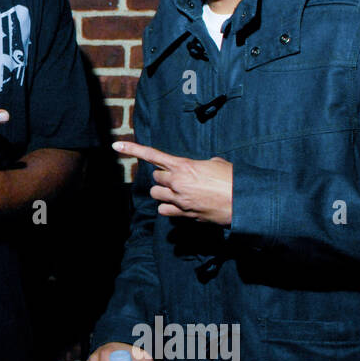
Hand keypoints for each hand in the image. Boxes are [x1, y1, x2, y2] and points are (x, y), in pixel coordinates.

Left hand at [113, 140, 232, 225]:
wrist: (244, 202)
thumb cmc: (234, 180)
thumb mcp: (217, 164)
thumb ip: (203, 164)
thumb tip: (205, 167)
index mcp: (184, 165)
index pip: (153, 155)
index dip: (132, 149)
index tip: (116, 146)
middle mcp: (177, 181)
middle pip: (156, 177)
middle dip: (164, 178)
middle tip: (180, 179)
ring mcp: (179, 199)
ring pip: (156, 194)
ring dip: (164, 192)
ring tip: (180, 192)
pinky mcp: (184, 214)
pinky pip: (164, 210)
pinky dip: (169, 208)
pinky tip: (181, 206)